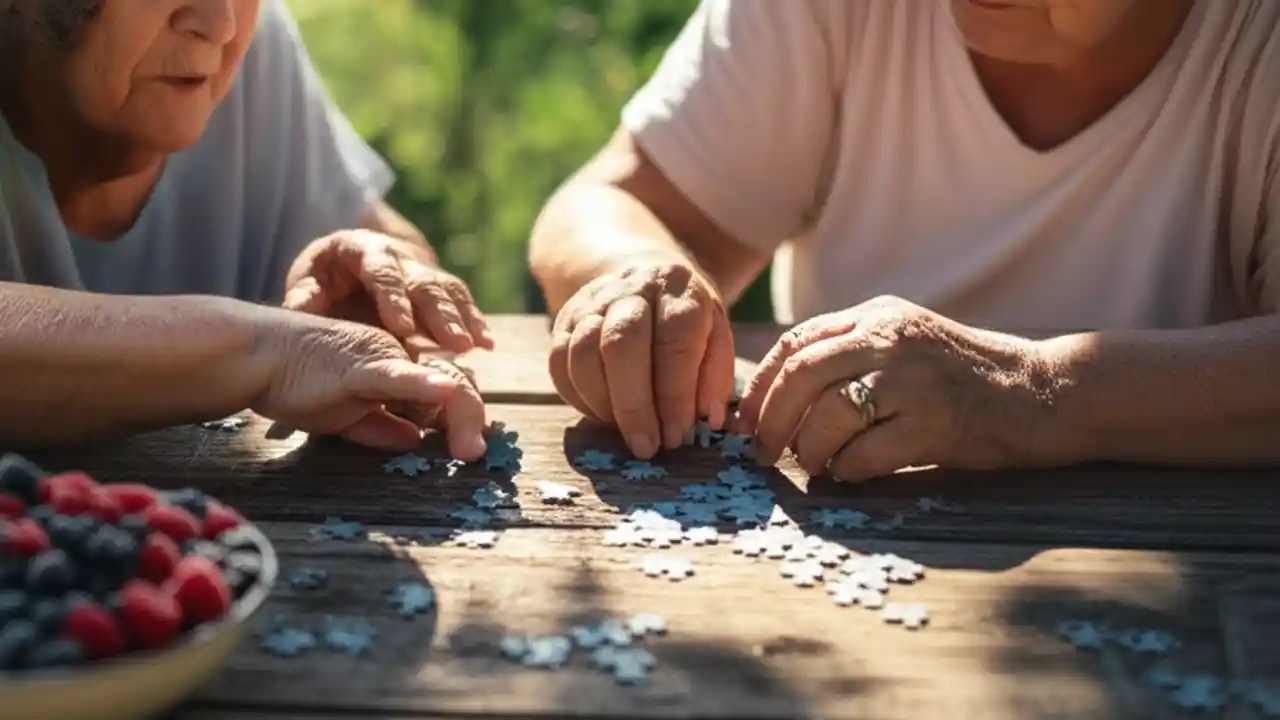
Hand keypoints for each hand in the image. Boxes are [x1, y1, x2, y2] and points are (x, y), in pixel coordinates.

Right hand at [249, 308, 486, 458]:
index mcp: (397, 367)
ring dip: (461, 414)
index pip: (444, 392)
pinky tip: (443, 390)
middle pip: (452, 385)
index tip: (469, 450)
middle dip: (469, 421)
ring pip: (436, 380)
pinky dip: (422, 384)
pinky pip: (396, 374)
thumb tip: (415, 439)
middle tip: (474, 455)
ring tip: (469, 447)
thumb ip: (382, 426)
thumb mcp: (347, 416)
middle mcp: (399, 356)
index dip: (462, 420)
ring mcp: (382, 357)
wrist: (257, 357)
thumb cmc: (296, 383)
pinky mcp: (360, 364)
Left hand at [283, 230, 493, 352]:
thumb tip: (300, 310)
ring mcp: (423, 270)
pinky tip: (488, 343)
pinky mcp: (439, 288)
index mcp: (363, 249)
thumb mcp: (308, 284)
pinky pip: (461, 301)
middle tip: (455, 343)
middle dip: (441, 314)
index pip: (381, 273)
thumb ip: (304, 299)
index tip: (402, 328)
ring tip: (477, 346)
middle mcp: (399, 256)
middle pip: (423, 282)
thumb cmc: (324, 280)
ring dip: (464, 318)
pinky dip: (475, 321)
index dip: (394, 299)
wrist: (347, 265)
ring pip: (448, 290)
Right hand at [549, 262, 735, 457]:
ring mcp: (592, 302)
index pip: (674, 341)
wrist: (645, 274)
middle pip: (621, 343)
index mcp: (678, 290)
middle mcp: (632, 289)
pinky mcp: (564, 319)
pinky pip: (559, 364)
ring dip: (604, 405)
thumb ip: (715, 377)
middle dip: (634, 405)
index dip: (675, 394)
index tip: (677, 436)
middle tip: (646, 447)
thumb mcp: (717, 337)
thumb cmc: (687, 320)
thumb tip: (707, 420)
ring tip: (626, 433)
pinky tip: (602, 416)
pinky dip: (578, 399)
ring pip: (584, 354)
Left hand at [737, 296, 1056, 481]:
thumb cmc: (964, 377)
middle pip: (800, 377)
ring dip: (808, 449)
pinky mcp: (934, 423)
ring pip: (826, 415)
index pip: (795, 344)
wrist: (1042, 391)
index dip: (760, 386)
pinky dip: (847, 469)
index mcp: (876, 316)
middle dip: (769, 422)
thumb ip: (849, 355)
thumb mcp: (904, 343)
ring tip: (813, 464)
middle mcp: (889, 338)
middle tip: (761, 453)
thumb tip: (776, 400)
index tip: (744, 420)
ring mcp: (912, 379)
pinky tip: (851, 473)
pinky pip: (864, 453)